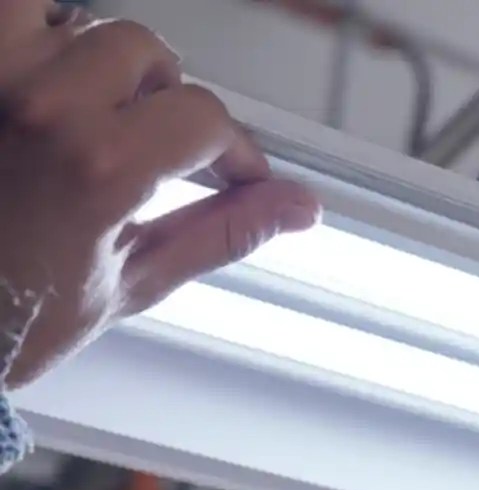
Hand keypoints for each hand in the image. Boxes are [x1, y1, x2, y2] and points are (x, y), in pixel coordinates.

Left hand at [0, 1, 318, 388]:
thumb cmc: (10, 319)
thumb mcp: (132, 282)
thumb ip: (222, 232)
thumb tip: (298, 208)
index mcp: (99, 166)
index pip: (204, 118)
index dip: (233, 149)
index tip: (236, 172)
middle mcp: (41, 108)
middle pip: (144, 51)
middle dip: (163, 98)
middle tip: (153, 147)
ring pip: (75, 19)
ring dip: (95, 58)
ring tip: (92, 109)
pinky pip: (9, 14)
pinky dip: (33, 32)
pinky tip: (44, 81)